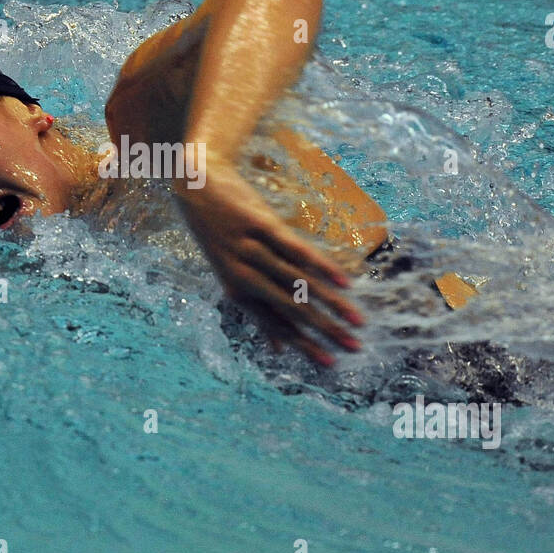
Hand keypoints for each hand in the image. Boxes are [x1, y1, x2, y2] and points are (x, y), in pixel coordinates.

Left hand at [174, 166, 364, 365]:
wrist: (196, 187)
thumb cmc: (220, 237)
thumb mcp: (233, 277)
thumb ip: (260, 314)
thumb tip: (279, 350)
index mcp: (238, 293)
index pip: (278, 327)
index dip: (306, 347)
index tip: (332, 365)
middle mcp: (244, 276)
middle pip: (292, 310)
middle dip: (326, 332)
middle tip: (355, 348)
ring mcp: (252, 250)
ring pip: (299, 283)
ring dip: (332, 304)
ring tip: (357, 320)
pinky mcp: (261, 225)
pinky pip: (296, 250)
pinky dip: (322, 267)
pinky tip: (344, 281)